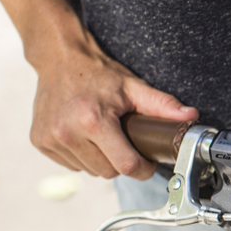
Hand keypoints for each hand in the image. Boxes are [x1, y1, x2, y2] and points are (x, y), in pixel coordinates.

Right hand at [28, 29, 197, 180]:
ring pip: (90, 171)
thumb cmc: (98, 73)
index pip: (126, 166)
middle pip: (108, 172)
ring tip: (104, 137)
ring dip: (101, 161)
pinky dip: (83, 157)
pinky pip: (72, 165)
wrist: (59, 59)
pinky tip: (85, 137)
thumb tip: (191, 117)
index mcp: (92, 120)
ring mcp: (50, 139)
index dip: (143, 169)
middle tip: (126, 143)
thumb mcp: (133, 87)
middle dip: (122, 163)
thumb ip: (163, 105)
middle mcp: (67, 132)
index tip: (148, 163)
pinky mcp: (39, 141)